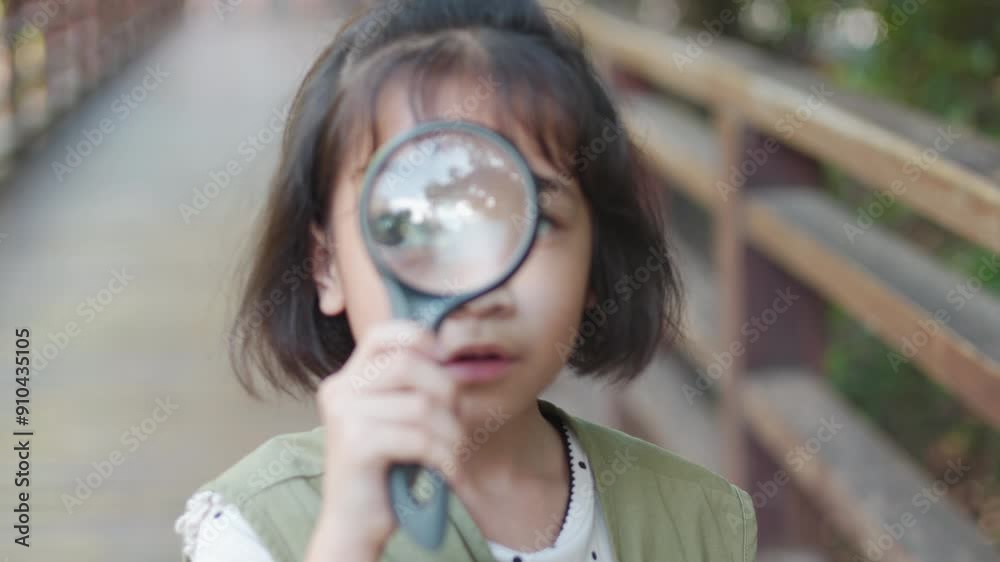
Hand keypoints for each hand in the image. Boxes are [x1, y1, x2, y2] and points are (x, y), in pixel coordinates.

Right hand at [304, 320, 463, 559]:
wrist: (355, 524)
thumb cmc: (385, 470)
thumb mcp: (396, 418)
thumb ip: (411, 386)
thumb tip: (458, 353)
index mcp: (347, 379)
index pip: (383, 334)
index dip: (420, 338)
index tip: (447, 362)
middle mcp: (339, 390)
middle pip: (407, 363)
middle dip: (446, 390)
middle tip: (459, 419)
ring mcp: (343, 416)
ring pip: (419, 404)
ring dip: (451, 431)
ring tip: (455, 450)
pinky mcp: (355, 444)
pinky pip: (418, 437)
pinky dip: (442, 455)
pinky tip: (445, 469)